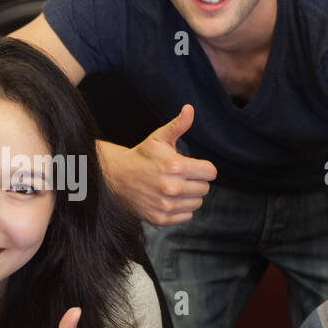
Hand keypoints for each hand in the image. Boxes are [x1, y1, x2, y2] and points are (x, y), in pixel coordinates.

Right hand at [114, 105, 217, 225]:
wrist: (117, 178)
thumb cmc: (142, 156)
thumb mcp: (159, 138)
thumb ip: (178, 125)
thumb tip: (189, 108)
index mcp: (176, 166)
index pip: (210, 172)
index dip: (203, 168)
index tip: (191, 166)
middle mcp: (172, 188)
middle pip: (205, 188)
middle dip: (195, 181)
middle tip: (178, 176)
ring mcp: (166, 205)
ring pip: (197, 203)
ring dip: (189, 195)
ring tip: (173, 187)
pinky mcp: (161, 219)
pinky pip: (187, 216)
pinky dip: (180, 209)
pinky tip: (168, 199)